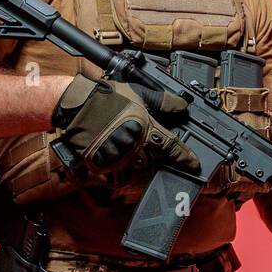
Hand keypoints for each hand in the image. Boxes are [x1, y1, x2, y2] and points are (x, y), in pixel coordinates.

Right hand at [51, 74, 199, 174]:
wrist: (77, 105)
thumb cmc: (108, 97)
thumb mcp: (140, 93)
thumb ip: (164, 102)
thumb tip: (183, 106)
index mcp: (146, 130)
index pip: (173, 148)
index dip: (186, 158)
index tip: (194, 165)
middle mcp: (134, 148)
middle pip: (154, 163)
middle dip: (156, 159)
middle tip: (151, 151)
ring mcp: (118, 159)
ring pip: (136, 173)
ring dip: (138, 167)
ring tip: (133, 155)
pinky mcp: (102, 166)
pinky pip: (116, 178)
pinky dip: (120, 174)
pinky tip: (118, 163)